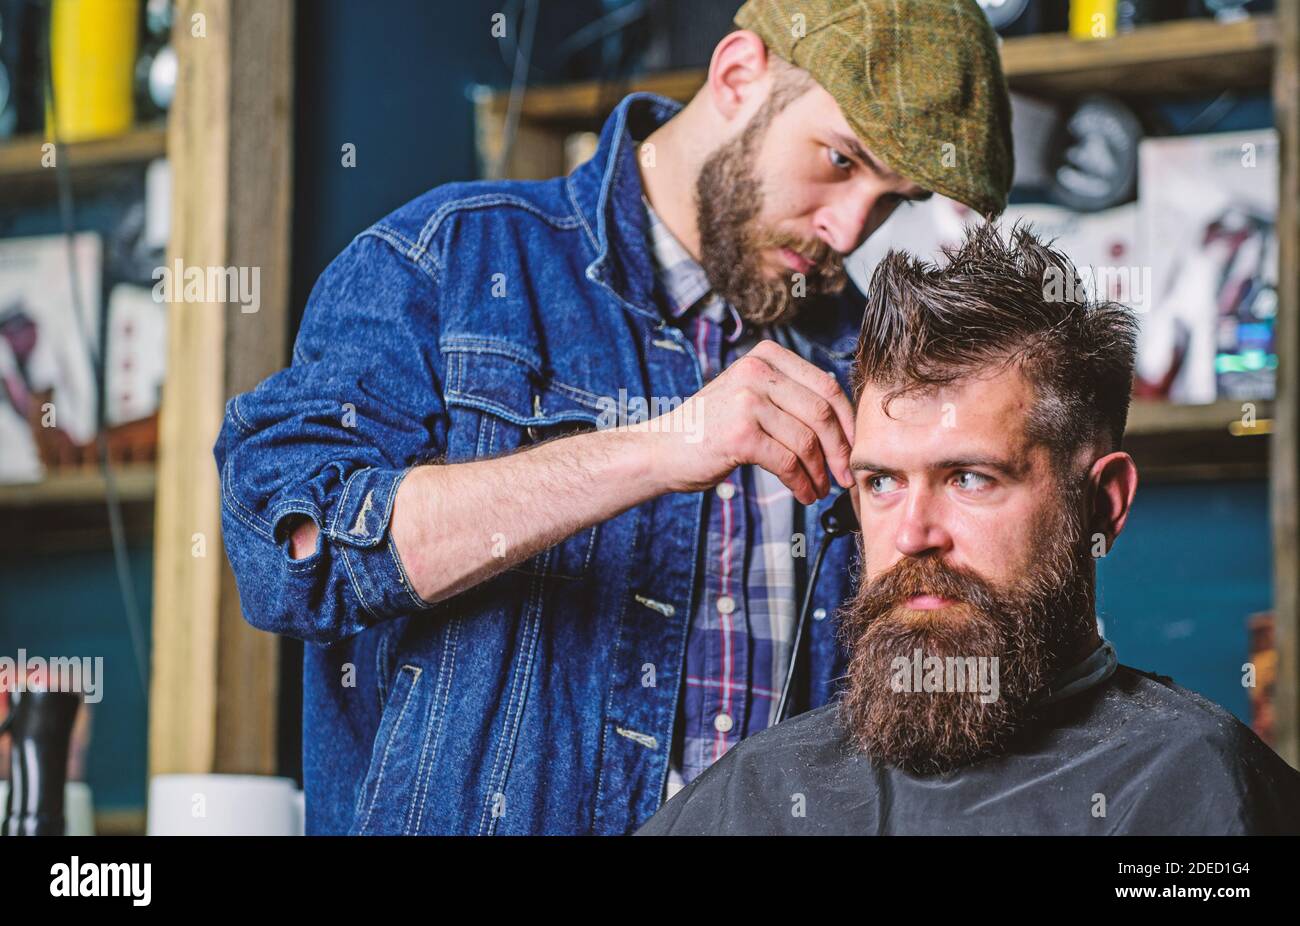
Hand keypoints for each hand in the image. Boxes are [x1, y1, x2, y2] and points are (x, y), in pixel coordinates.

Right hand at [636, 340, 855, 504]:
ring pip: (807, 441)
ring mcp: (747, 401)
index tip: (854, 447)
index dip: (847, 421)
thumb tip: (844, 422)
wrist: (662, 450)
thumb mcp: (750, 395)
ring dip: (820, 472)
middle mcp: (756, 371)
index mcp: (766, 356)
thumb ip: (788, 395)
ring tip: (821, 489)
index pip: (826, 385)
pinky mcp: (740, 435)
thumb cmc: (711, 428)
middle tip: (844, 477)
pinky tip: (804, 494)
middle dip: (840, 450)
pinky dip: (801, 483)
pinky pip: (787, 462)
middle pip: (821, 413)